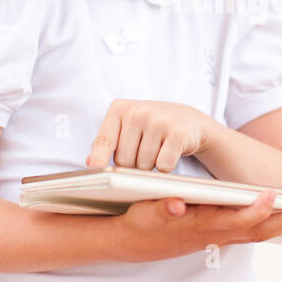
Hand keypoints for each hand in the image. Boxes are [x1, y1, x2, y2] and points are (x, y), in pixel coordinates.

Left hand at [85, 99, 213, 171]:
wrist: (191, 122)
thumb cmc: (153, 128)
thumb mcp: (127, 128)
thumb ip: (108, 143)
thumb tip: (90, 161)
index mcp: (119, 108)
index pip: (104, 141)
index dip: (98, 160)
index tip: (93, 173)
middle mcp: (138, 111)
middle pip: (123, 161)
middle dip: (132, 166)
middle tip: (144, 153)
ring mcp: (159, 121)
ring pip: (143, 165)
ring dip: (150, 166)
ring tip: (159, 151)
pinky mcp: (178, 133)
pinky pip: (163, 166)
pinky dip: (166, 168)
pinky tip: (171, 153)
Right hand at [109, 190, 281, 262]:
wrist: (129, 244)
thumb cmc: (139, 223)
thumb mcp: (143, 215)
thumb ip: (161, 209)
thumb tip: (177, 204)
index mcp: (199, 226)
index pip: (233, 220)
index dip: (255, 210)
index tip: (272, 195)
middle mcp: (213, 235)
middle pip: (255, 231)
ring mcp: (216, 239)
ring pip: (256, 234)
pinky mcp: (216, 237)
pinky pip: (249, 235)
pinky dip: (269, 228)